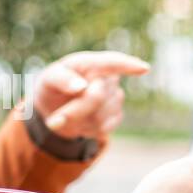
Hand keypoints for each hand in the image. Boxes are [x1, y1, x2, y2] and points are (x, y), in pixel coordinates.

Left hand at [31, 51, 149, 138]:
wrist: (56, 108)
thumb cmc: (52, 88)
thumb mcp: (48, 80)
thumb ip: (60, 79)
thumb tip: (81, 86)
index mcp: (90, 63)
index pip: (112, 62)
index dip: (128, 65)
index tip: (144, 68)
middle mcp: (106, 78)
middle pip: (97, 96)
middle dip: (75, 110)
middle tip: (53, 122)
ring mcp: (114, 96)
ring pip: (101, 115)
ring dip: (80, 121)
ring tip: (67, 116)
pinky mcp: (116, 115)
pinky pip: (105, 127)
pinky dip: (88, 129)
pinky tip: (82, 121)